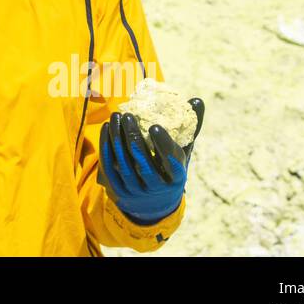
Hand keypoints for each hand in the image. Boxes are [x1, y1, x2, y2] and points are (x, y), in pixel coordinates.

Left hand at [97, 98, 204, 224]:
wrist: (154, 203)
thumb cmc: (170, 167)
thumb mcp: (184, 151)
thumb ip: (191, 128)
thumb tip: (196, 100)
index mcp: (177, 177)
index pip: (171, 163)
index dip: (163, 145)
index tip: (155, 126)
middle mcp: (157, 187)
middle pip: (143, 163)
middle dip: (134, 138)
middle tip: (127, 115)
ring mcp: (137, 191)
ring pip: (124, 165)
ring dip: (117, 140)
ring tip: (115, 117)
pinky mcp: (119, 190)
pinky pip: (110, 168)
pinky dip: (107, 147)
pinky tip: (106, 128)